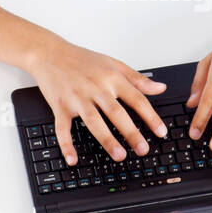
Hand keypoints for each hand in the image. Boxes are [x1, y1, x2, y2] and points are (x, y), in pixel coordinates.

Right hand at [28, 33, 168, 165]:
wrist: (50, 53)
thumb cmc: (82, 59)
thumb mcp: (114, 63)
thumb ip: (138, 78)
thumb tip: (160, 88)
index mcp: (111, 78)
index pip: (136, 99)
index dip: (150, 117)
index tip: (161, 132)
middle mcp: (95, 88)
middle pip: (116, 113)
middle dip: (131, 132)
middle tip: (143, 149)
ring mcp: (77, 98)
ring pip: (94, 121)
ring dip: (107, 140)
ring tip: (120, 155)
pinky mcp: (60, 107)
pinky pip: (63, 129)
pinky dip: (66, 145)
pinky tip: (73, 159)